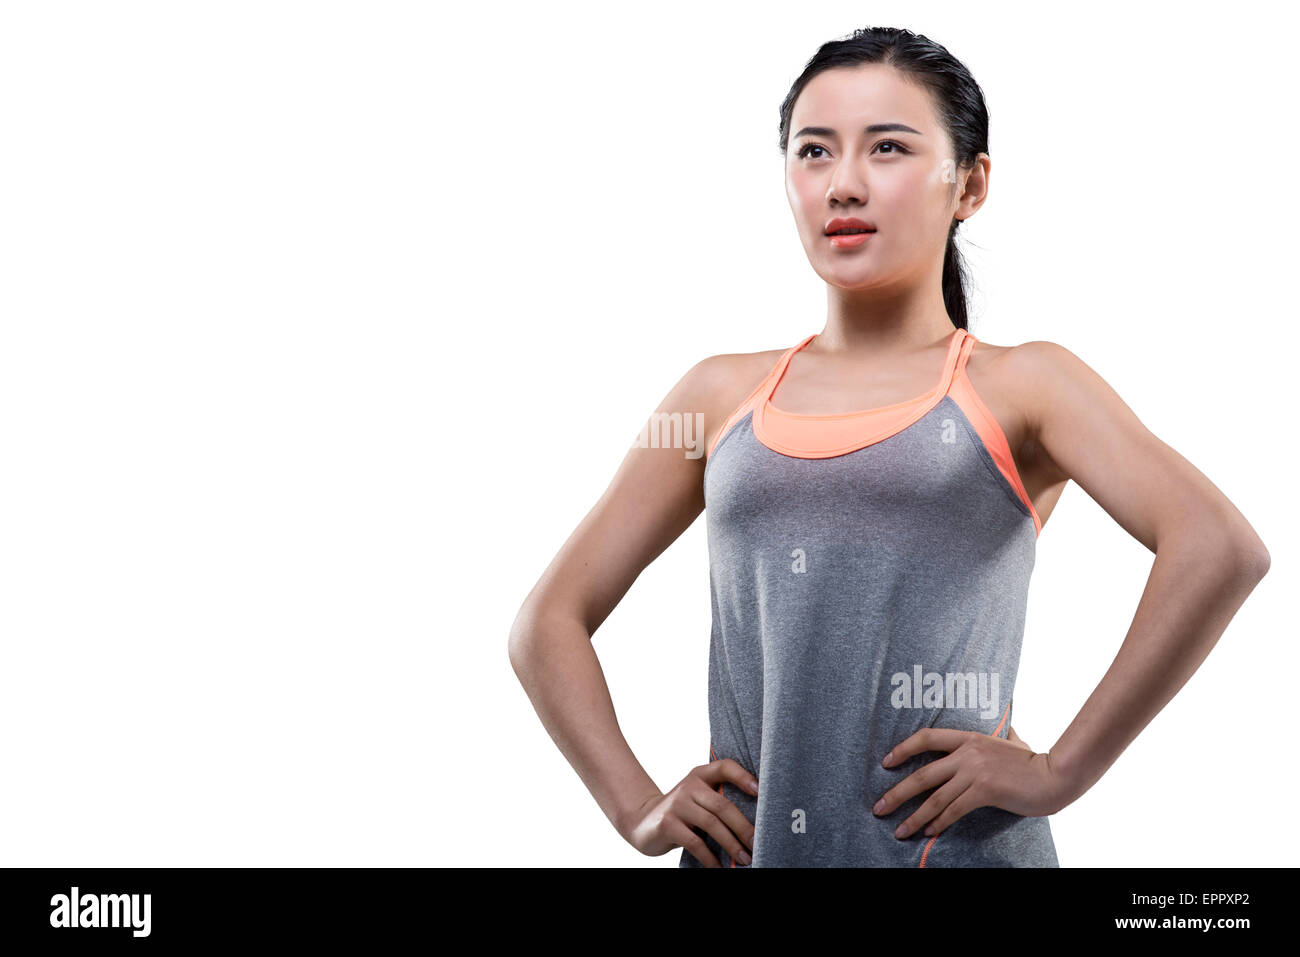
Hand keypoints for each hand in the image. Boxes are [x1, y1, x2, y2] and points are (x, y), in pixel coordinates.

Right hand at [622, 759, 757, 865]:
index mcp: (700, 775)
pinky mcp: (667, 824)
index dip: (743, 776)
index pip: (724, 767)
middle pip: (722, 805)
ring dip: (731, 844)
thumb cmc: (681, 812)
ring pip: (711, 824)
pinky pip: (695, 842)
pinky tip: (719, 867)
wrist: (642, 821)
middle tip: (757, 843)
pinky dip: (710, 857)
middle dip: (743, 827)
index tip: (760, 791)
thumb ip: (717, 800)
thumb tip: (754, 824)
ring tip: (745, 859)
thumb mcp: (697, 798)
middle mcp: (689, 786)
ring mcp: (677, 804)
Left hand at [872, 726, 1066, 839]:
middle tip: (879, 807)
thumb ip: (996, 735)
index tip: (885, 762)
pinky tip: (928, 832)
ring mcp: (975, 772)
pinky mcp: (985, 791)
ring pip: (935, 797)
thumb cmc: (1032, 760)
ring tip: (898, 830)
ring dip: (914, 816)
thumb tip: (1001, 728)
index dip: (903, 749)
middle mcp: (967, 753)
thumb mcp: (1009, 740)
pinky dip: (939, 822)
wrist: (1054, 775)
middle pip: (923, 773)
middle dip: (897, 792)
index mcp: (969, 737)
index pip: (926, 738)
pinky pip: (954, 810)